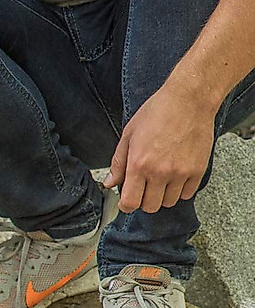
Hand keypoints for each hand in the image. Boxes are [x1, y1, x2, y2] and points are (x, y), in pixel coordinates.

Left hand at [103, 77, 216, 213]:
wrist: (189, 100)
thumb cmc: (156, 113)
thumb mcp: (129, 136)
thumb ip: (118, 163)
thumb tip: (109, 183)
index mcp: (139, 165)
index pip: (130, 203)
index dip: (126, 205)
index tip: (127, 199)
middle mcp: (160, 172)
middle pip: (150, 207)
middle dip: (144, 200)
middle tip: (144, 187)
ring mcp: (181, 173)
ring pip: (169, 202)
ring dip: (162, 195)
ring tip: (160, 179)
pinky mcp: (198, 170)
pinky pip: (187, 194)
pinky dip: (180, 190)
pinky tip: (175, 176)